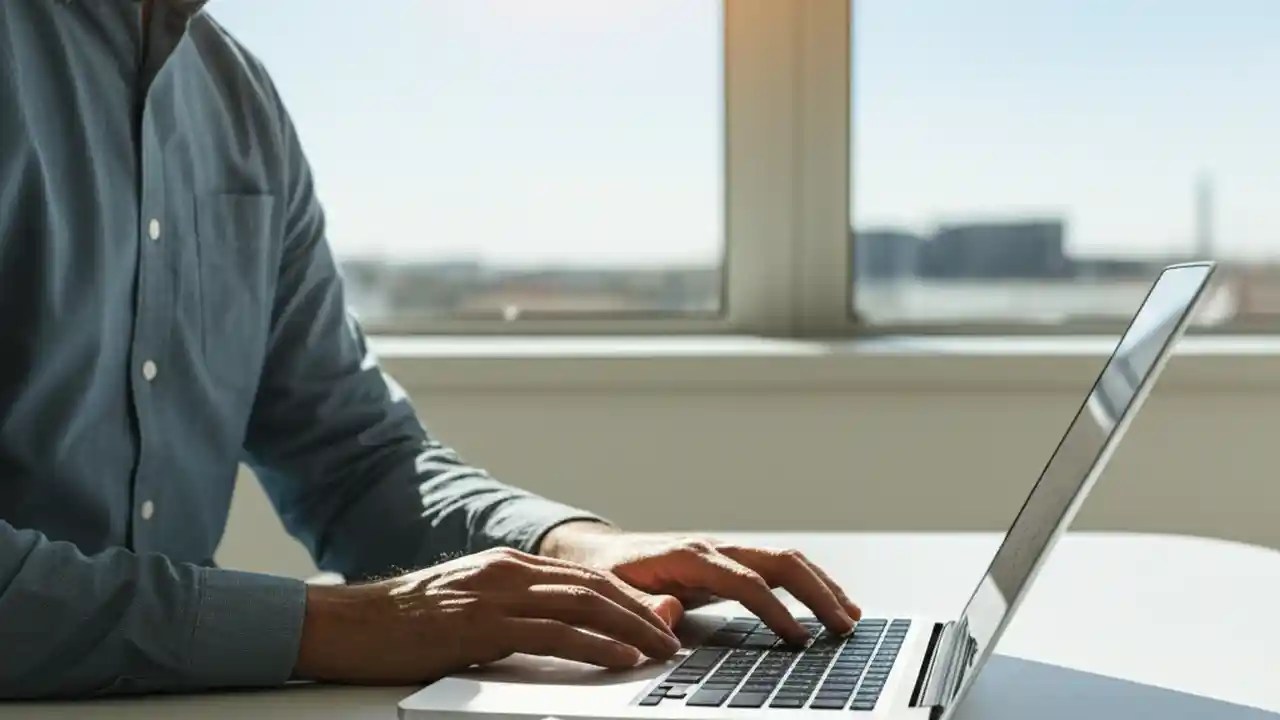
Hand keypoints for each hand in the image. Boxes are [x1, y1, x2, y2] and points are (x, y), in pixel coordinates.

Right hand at [294, 547, 682, 683]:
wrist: (347, 624)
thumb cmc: (402, 624)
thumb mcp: (467, 608)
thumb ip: (512, 612)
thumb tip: (557, 632)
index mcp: (506, 564)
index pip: (583, 577)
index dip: (627, 598)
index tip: (657, 620)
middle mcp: (507, 570)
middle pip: (593, 586)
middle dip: (640, 613)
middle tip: (674, 638)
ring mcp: (495, 593)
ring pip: (583, 605)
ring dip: (631, 628)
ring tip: (662, 650)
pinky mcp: (482, 624)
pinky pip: (554, 632)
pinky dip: (596, 644)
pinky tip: (623, 657)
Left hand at [540, 523, 860, 645]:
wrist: (593, 553)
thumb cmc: (604, 574)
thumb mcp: (610, 594)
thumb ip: (640, 607)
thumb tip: (670, 614)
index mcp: (689, 556)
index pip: (746, 582)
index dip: (775, 610)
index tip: (799, 638)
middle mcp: (714, 549)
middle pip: (779, 561)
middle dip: (817, 592)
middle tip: (844, 624)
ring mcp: (724, 554)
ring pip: (785, 561)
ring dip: (820, 586)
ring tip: (850, 616)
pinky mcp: (728, 565)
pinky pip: (776, 570)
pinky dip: (806, 586)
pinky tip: (825, 606)